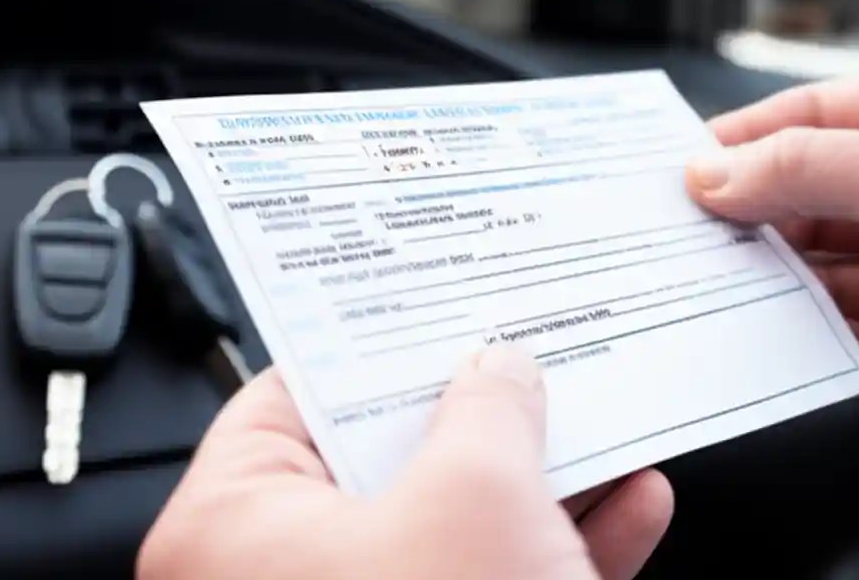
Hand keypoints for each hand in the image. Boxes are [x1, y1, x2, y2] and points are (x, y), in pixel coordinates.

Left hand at [138, 346, 672, 579]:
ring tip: (598, 425)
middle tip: (528, 358)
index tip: (440, 304)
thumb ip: (491, 409)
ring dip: (531, 483)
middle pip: (379, 462)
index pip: (292, 395)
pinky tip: (626, 513)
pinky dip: (549, 554)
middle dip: (476, 414)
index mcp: (231, 531)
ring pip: (444, 531)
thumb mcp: (478, 500)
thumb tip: (501, 368)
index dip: (377, 340)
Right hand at [685, 69, 858, 474]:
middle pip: (804, 198)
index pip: (815, 119)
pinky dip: (800, 342)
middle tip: (676, 237)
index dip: (742, 142)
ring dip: (766, 283)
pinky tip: (765, 341)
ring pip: (813, 272)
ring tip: (705, 290)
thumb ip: (813, 171)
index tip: (676, 170)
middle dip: (744, 219)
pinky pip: (838, 340)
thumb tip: (714, 171)